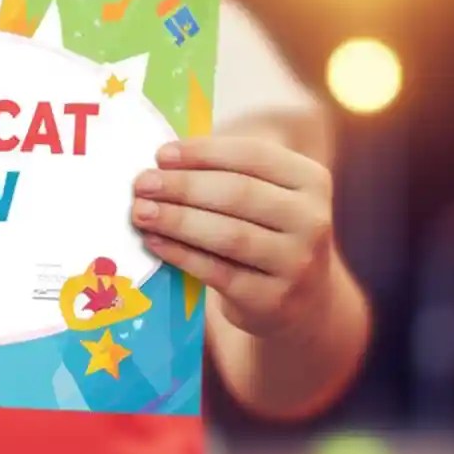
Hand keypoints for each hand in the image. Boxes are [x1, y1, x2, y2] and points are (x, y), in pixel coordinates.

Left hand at [130, 137, 334, 338]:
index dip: (204, 153)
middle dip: (183, 186)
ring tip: (140, 211)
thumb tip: (163, 161)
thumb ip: (225, 174)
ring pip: (228, 235)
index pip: (254, 156)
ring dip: (177, 220)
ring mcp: (296, 263)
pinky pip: (217, 271)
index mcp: (311, 181)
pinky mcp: (271, 298)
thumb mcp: (265, 197)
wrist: (302, 300)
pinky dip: (180, 253)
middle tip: (141, 183)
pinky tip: (153, 241)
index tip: (161, 154)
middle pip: (238, 194)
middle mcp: (312, 220)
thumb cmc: (266, 232)